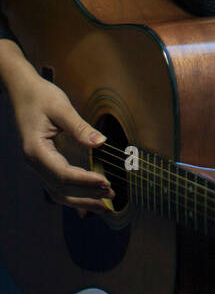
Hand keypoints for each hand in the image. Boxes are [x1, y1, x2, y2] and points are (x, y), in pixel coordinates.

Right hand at [7, 75, 113, 214]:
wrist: (23, 91)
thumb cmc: (41, 96)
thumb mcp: (62, 108)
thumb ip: (81, 128)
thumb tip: (101, 142)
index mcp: (36, 150)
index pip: (62, 174)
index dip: (85, 181)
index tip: (106, 182)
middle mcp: (34, 162)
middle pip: (60, 189)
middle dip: (86, 196)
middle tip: (111, 196)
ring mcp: (37, 164)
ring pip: (58, 192)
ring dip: (81, 200)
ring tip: (105, 203)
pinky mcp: (44, 162)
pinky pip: (58, 184)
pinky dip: (75, 193)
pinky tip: (91, 196)